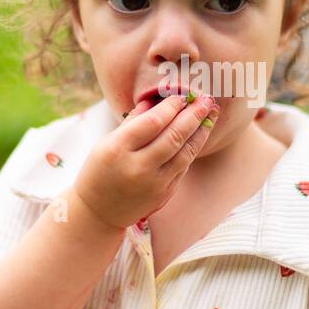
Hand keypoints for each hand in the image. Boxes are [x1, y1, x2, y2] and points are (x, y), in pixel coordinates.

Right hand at [72, 92, 219, 230]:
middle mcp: (138, 167)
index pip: (153, 122)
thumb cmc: (100, 170)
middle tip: (206, 99)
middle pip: (174, 136)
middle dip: (193, 115)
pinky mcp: (164, 194)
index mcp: (119, 148)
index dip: (171, 107)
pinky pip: (183, 167)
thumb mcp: (107, 142)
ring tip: (210, 114)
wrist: (98, 212)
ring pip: (185, 152)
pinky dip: (192, 149)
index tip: (181, 96)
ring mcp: (154, 183)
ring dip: (201, 132)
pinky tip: (199, 135)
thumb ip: (133, 121)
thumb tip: (155, 100)